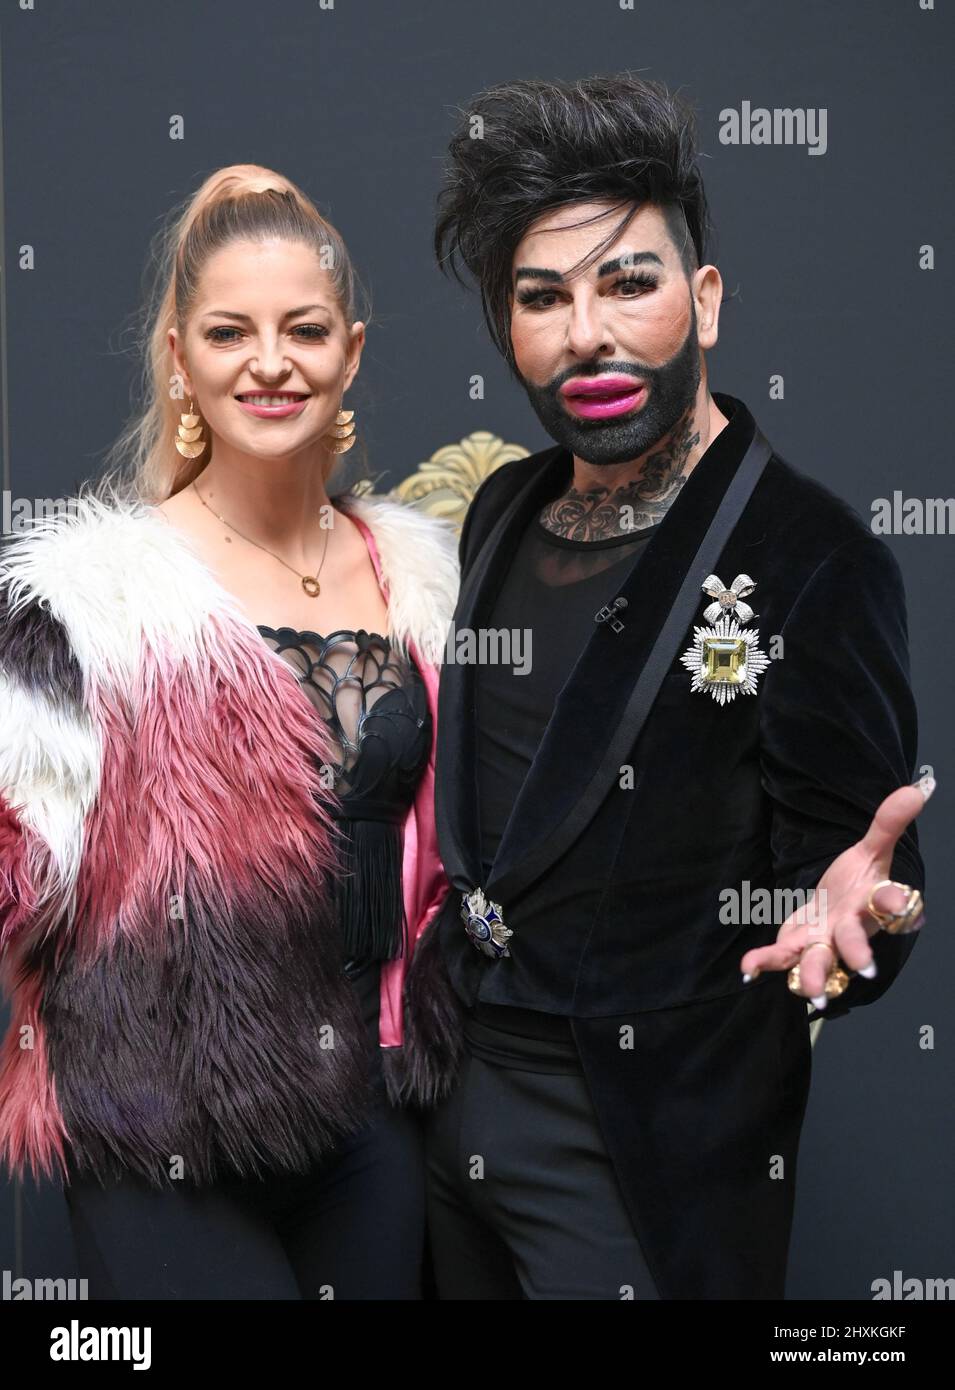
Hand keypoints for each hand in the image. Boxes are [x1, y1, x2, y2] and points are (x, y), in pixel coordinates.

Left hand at [740, 777, 932, 1006]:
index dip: (898, 904)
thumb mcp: (871, 850)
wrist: (836, 905)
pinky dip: (764, 963)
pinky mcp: (797, 946)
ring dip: (816, 975)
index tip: (904, 906)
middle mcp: (851, 928)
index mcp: (872, 902)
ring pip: (821, 961)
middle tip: (866, 968)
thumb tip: (918, 789)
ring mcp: (824, 942)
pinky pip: (782, 957)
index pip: (890, 902)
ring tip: (811, 991)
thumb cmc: (858, 882)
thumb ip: (888, 823)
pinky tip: (748, 968)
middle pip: (855, 940)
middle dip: (859, 952)